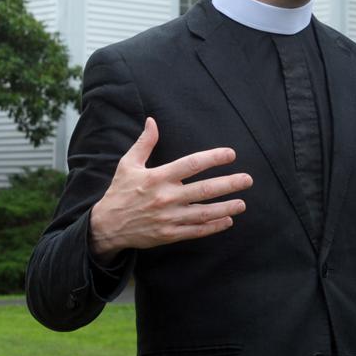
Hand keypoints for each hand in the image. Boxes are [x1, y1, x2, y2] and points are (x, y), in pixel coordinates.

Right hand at [89, 117, 251, 257]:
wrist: (107, 225)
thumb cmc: (120, 192)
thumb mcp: (128, 164)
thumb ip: (144, 143)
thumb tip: (152, 121)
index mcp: (157, 177)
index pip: (191, 164)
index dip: (213, 158)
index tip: (231, 154)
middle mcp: (166, 197)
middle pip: (204, 190)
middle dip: (228, 184)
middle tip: (247, 179)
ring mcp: (169, 218)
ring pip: (204, 213)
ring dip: (226, 207)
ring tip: (242, 203)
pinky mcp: (169, 234)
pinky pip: (196, 230)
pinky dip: (213, 227)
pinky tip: (227, 221)